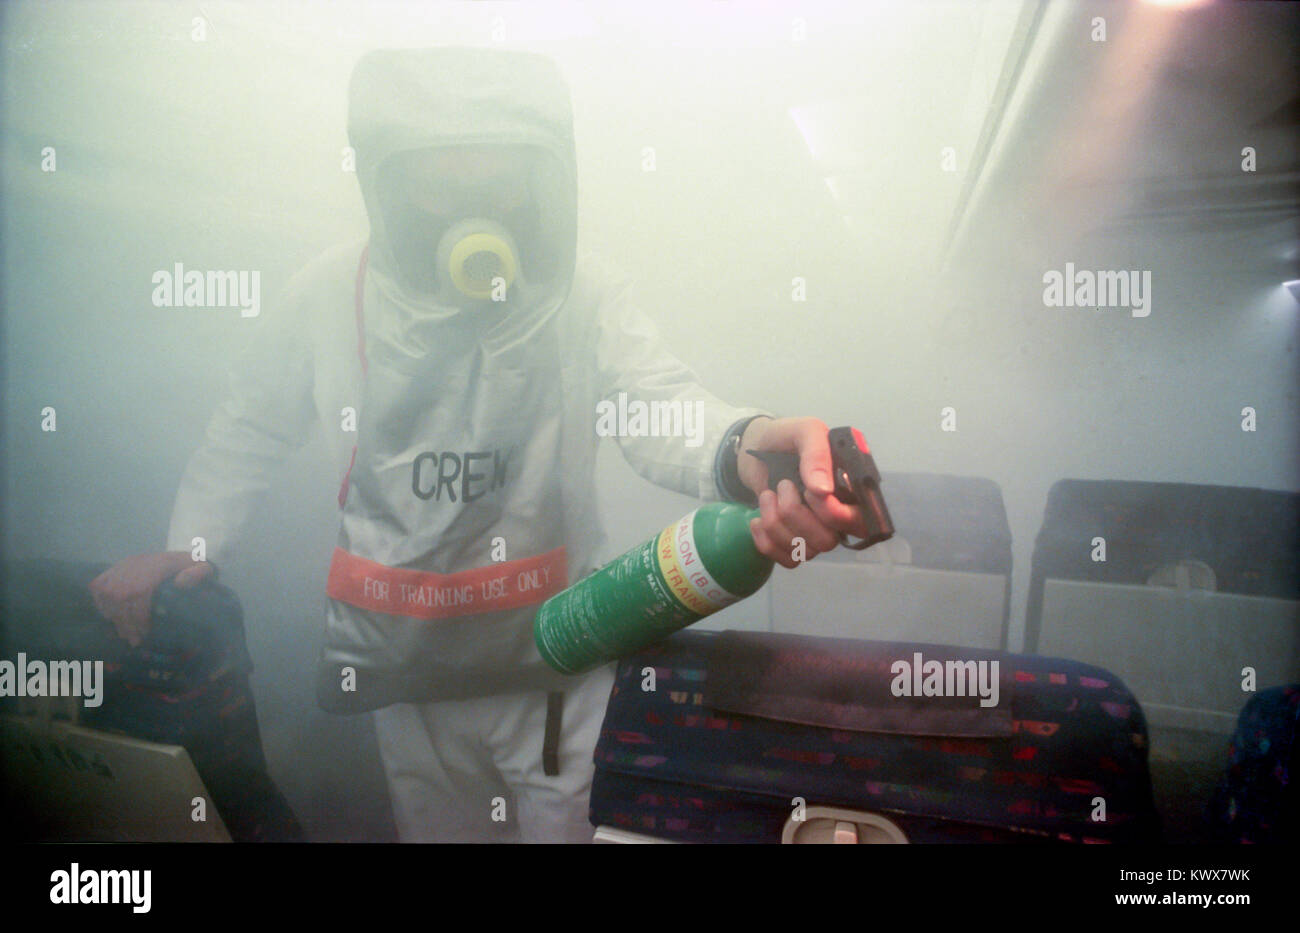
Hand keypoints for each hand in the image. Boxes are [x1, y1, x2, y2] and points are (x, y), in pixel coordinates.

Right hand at [89, 552, 213, 646]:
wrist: (175, 556)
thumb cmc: (187, 567)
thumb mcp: (200, 566)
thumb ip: (199, 573)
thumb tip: (180, 584)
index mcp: (152, 570)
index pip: (138, 597)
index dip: (140, 618)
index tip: (145, 633)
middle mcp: (131, 569)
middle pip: (121, 601)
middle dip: (126, 624)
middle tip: (134, 641)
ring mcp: (119, 568)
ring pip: (107, 597)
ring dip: (114, 618)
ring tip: (124, 633)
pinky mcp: (110, 568)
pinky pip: (97, 587)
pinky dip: (100, 602)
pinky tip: (110, 615)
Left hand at [737, 417, 870, 568]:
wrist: (755, 449)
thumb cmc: (786, 438)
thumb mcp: (804, 431)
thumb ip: (817, 454)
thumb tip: (824, 491)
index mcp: (850, 489)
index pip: (858, 522)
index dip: (833, 514)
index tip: (808, 491)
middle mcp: (837, 516)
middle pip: (827, 541)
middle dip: (796, 515)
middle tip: (782, 486)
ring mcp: (815, 532)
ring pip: (804, 551)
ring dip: (776, 523)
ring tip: (767, 496)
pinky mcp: (792, 543)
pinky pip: (786, 559)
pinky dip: (766, 542)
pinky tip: (757, 519)